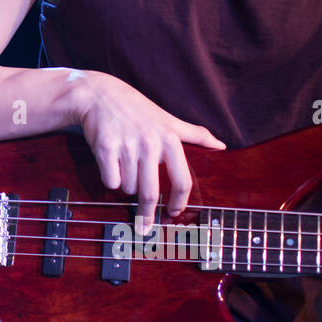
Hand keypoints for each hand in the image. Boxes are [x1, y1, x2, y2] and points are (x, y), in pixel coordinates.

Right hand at [75, 71, 224, 233]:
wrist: (100, 96)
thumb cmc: (137, 110)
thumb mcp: (168, 119)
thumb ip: (195, 134)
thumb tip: (221, 145)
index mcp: (169, 139)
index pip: (182, 181)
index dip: (179, 202)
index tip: (174, 213)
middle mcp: (150, 143)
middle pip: (151, 193)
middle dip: (147, 213)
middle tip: (145, 225)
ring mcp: (127, 146)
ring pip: (128, 188)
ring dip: (126, 186)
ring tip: (124, 167)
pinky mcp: (105, 149)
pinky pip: (111, 181)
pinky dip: (110, 179)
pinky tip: (110, 163)